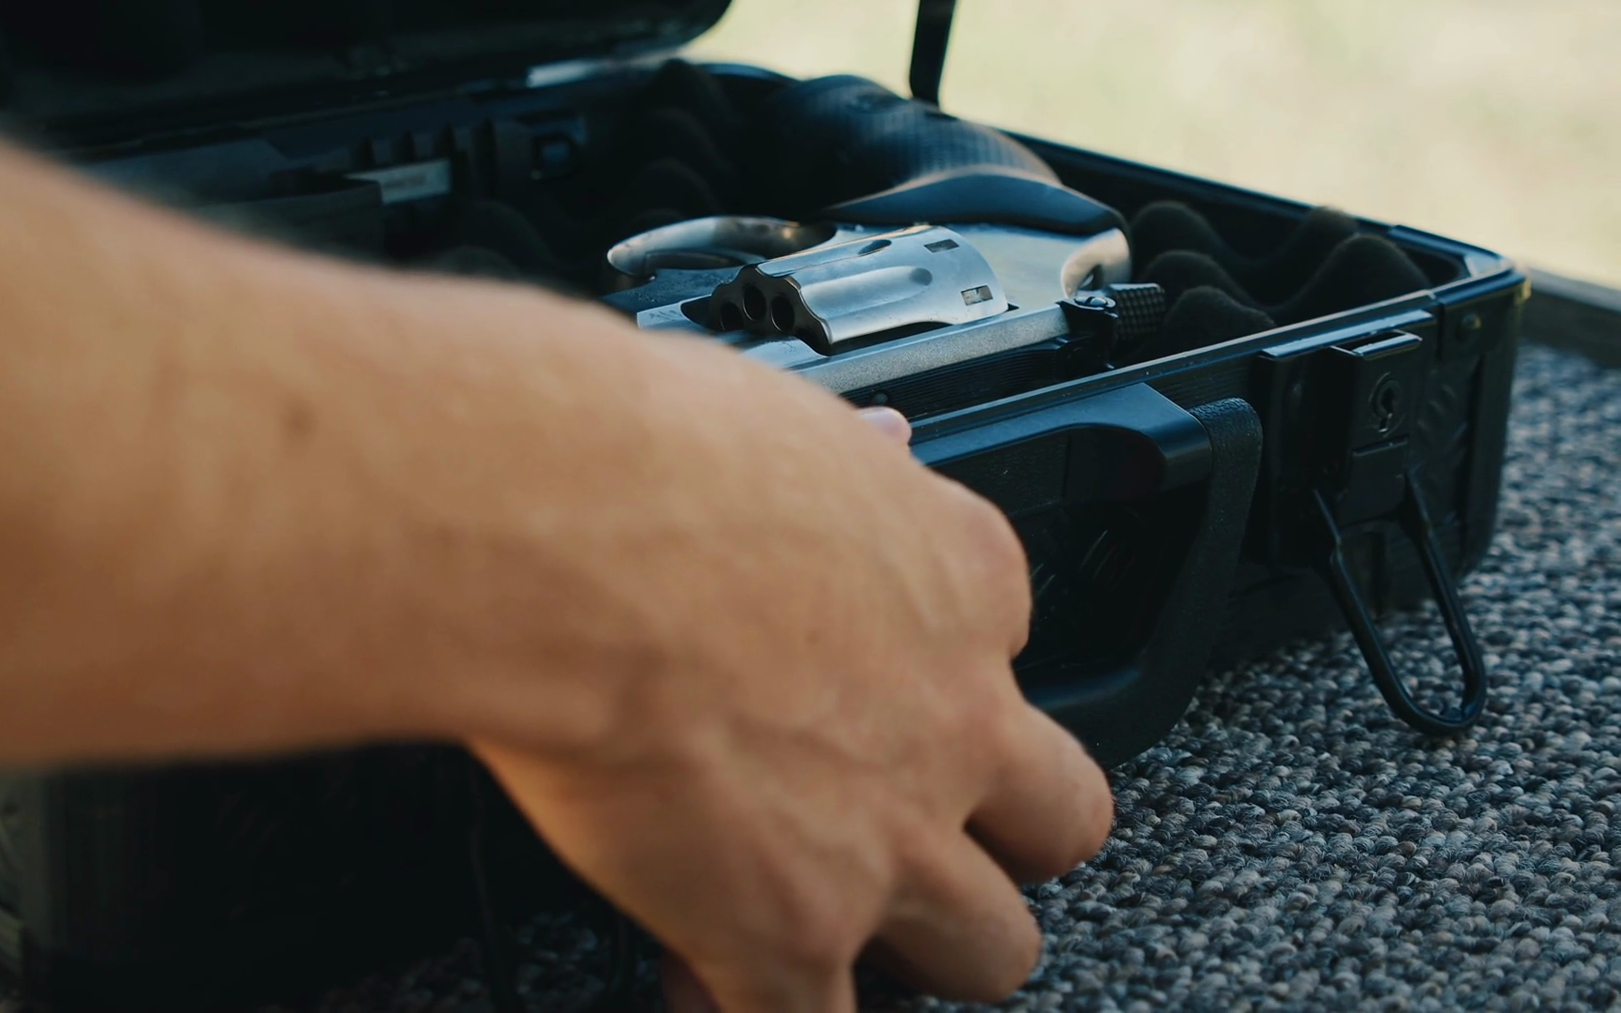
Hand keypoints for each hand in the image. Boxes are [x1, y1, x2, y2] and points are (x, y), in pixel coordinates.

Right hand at [459, 326, 1113, 1011]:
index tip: (878, 680)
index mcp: (958, 581)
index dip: (946, 675)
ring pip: (994, 950)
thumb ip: (845, 459)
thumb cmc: (641, 459)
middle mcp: (952, 720)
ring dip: (926, 948)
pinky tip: (708, 988)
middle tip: (916, 824)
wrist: (566, 540)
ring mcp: (888, 839)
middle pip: (1060, 819)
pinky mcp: (790, 930)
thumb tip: (874, 441)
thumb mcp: (780, 412)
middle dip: (1004, 837)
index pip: (1005, 647)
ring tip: (834, 928)